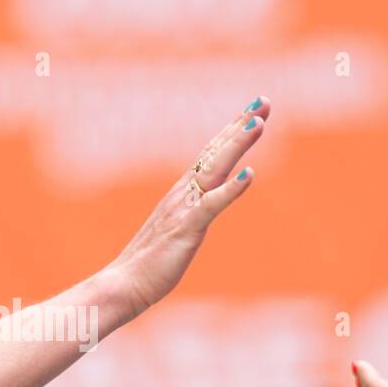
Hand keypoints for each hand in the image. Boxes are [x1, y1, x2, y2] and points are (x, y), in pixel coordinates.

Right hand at [107, 97, 267, 317]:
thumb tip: (204, 206)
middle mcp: (183, 193)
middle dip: (241, 126)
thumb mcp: (178, 232)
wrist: (124, 284)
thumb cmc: (148, 264)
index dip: (233, 131)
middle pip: (216, 152)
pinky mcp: (186, 229)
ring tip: (259, 123)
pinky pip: (211, 205)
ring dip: (237, 145)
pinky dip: (231, 189)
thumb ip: (192, 215)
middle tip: (263, 102)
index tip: (254, 111)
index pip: (211, 155)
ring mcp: (184, 209)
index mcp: (182, 193)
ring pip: (215, 169)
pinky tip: (248, 174)